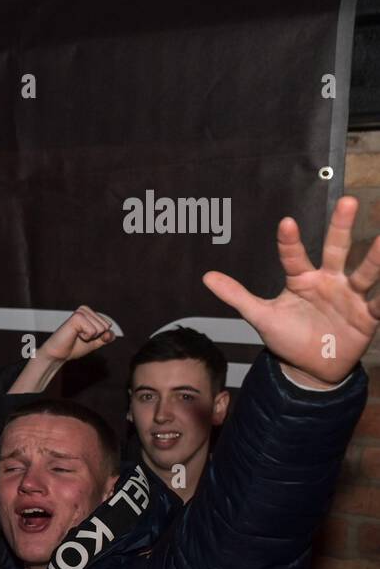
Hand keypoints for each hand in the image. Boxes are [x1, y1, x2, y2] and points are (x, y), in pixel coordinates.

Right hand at [9, 305, 114, 394]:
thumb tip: (110, 333)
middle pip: (106, 326)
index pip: (108, 325)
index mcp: (89, 313)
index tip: (85, 337)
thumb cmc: (74, 347)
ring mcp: (80, 312)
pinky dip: (86, 337)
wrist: (59, 354)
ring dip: (90, 337)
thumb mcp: (95, 342)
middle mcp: (85, 310)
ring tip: (77, 336)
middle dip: (95, 336)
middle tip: (80, 337)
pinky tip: (75, 335)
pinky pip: (93, 331)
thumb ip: (106, 337)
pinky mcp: (76, 317)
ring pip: (101, 328)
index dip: (99, 336)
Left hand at [204, 196, 379, 387]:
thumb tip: (206, 277)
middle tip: (348, 201)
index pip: (294, 256)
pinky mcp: (367, 316)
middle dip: (341, 227)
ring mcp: (350, 296)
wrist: (311, 367)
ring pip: (365, 273)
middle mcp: (329, 281)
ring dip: (376, 257)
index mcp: (302, 279)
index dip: (289, 241)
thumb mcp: (261, 316)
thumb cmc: (288, 337)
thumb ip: (237, 296)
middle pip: (336, 250)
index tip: (285, 223)